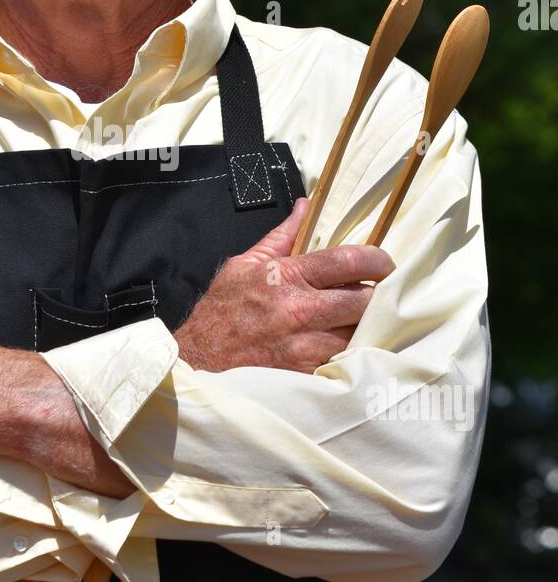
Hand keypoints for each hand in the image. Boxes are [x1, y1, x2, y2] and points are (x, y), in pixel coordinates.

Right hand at [173, 198, 394, 373]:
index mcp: (287, 277)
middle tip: (373, 297)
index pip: (348, 262)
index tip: (384, 264)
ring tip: (357, 323)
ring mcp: (304, 346)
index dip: (377, 261)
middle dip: (375, 298)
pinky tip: (342, 348)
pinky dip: (348, 354)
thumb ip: (282, 237)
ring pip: (359, 334)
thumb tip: (306, 207)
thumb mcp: (244, 265)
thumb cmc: (220, 312)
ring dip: (363, 328)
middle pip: (364, 301)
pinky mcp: (304, 374)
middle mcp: (299, 310)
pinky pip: (342, 362)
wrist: (197, 360)